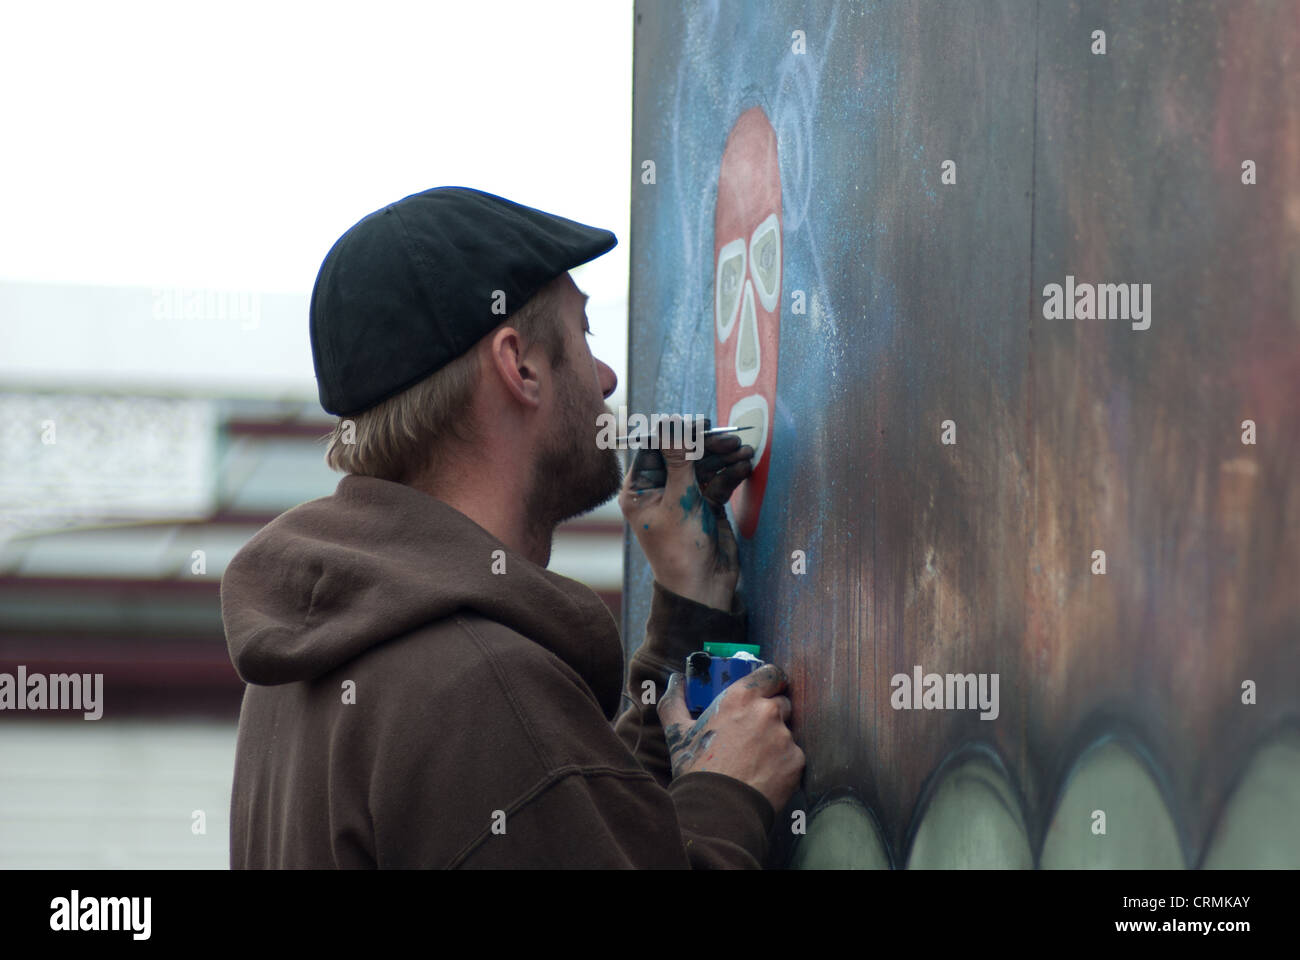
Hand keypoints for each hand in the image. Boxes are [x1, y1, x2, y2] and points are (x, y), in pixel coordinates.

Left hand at [618, 416, 754, 609]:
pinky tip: (744, 466)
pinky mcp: (706, 505)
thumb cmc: (680, 551)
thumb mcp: (679, 503)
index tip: (701, 424)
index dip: (678, 432)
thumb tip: (671, 424)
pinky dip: (731, 473)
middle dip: (707, 446)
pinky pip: (718, 481)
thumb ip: (679, 462)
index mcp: (640, 489)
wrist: (702, 589)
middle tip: (731, 438)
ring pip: (704, 466)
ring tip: (744, 450)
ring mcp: (684, 497)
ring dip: (724, 457)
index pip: (655, 448)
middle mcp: (660, 490)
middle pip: (683, 454)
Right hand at [656, 664, 804, 814]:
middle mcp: (767, 711)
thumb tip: (674, 681)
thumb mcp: (678, 732)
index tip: (764, 691)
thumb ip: (675, 701)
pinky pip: (793, 755)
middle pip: (781, 701)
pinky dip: (782, 762)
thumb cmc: (697, 768)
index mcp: (741, 697)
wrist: (719, 810)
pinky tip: (764, 774)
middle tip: (753, 730)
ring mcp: (785, 736)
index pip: (771, 673)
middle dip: (771, 712)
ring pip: (787, 730)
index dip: (770, 681)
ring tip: (755, 758)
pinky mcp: (796, 760)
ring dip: (776, 738)